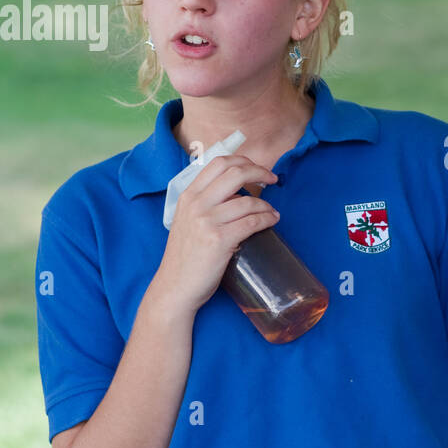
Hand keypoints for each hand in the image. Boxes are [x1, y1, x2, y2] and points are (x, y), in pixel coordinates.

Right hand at [150, 155, 280, 313]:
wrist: (175, 287)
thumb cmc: (185, 256)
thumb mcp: (187, 221)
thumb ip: (205, 204)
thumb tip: (236, 193)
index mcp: (188, 196)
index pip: (218, 163)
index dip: (243, 161)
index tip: (257, 168)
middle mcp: (196, 204)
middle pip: (235, 173)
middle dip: (260, 172)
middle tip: (272, 179)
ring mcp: (207, 221)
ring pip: (248, 200)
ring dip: (266, 204)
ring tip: (272, 211)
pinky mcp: (219, 240)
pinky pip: (252, 221)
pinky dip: (267, 218)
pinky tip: (272, 220)